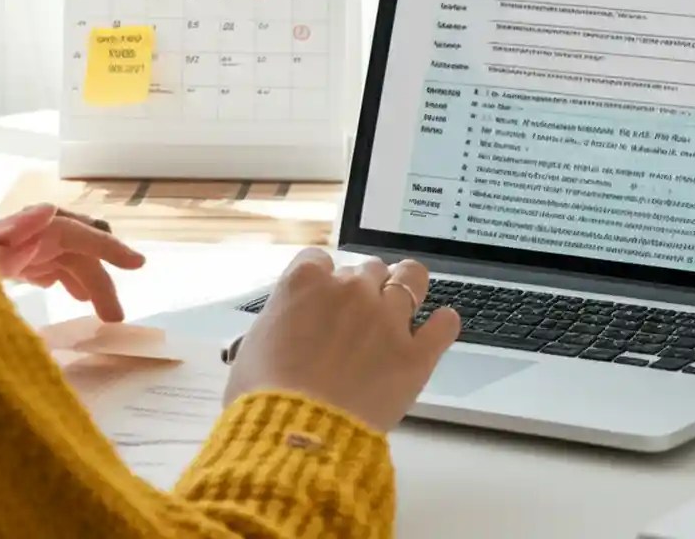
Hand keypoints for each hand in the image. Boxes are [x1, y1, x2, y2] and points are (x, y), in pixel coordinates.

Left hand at [0, 204, 145, 321]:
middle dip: (99, 281)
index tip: (138, 264)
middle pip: (76, 252)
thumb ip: (3, 238)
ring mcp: (17, 248)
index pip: (75, 233)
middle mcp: (25, 235)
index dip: (108, 247)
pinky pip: (48, 266)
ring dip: (87, 283)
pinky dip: (66, 278)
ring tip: (103, 315)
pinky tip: (74, 294)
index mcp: (20, 231)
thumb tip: (48, 211)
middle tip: (115, 318)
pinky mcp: (9, 261)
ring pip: (66, 261)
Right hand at [224, 249, 460, 432]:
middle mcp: (350, 290)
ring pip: (412, 278)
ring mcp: (387, 319)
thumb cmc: (265, 398)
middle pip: (367, 268)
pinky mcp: (415, 353)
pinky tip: (439, 327)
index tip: (322, 295)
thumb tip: (272, 337)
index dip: (322, 278)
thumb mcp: (250, 353)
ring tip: (406, 301)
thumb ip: (271, 330)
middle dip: (364, 286)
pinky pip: (444, 325)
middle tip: (358, 313)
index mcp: (305, 283)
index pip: (320, 260)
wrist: (297, 434)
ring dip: (407, 286)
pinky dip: (443, 324)